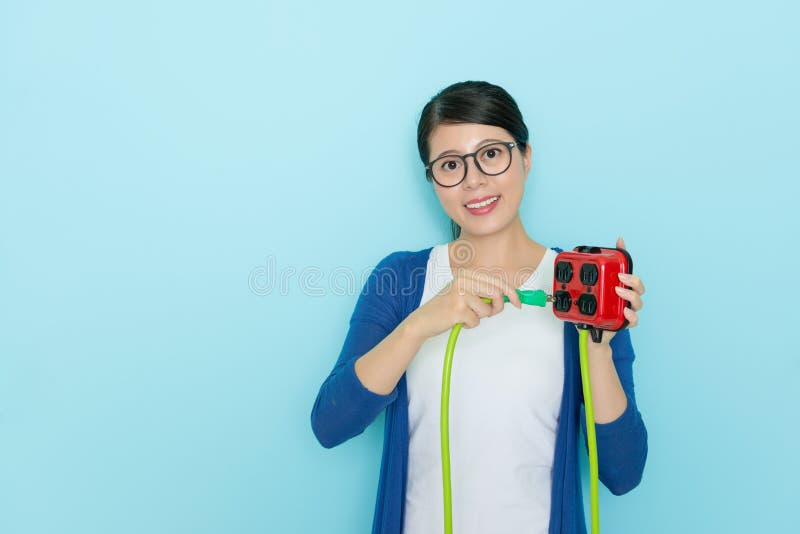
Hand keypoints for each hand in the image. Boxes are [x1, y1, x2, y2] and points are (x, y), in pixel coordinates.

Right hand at [406, 266, 522, 340]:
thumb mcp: (465, 293)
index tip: (518, 303)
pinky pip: (476, 321)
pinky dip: (470, 325)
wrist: (424, 320)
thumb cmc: (446, 308)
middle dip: (497, 307)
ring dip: (480, 317)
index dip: (511, 293)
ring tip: (466, 316)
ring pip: (487, 310)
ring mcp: (460, 294)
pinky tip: (458, 321)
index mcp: (467, 274)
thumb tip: (508, 296)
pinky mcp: (457, 309)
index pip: (497, 281)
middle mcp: (463, 280)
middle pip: (496, 293)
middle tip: (490, 313)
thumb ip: (484, 292)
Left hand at [579, 236, 645, 344]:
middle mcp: (624, 298)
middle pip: (638, 285)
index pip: (624, 268)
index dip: (624, 253)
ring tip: (618, 291)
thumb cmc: (589, 315)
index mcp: (617, 288)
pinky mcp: (624, 323)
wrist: (590, 336)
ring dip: (630, 294)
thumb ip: (578, 283)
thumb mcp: (582, 295)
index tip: (619, 241)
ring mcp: (626, 310)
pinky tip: (625, 311)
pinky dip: (631, 315)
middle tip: (621, 276)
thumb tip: (569, 266)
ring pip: (638, 301)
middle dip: (633, 279)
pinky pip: (634, 319)